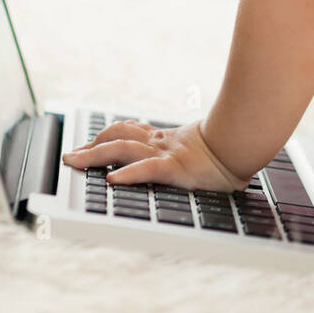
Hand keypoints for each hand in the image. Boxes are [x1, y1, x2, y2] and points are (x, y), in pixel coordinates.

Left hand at [62, 118, 251, 192]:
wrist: (244, 141)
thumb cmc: (228, 147)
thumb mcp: (198, 148)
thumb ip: (185, 151)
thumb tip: (187, 158)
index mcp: (164, 139)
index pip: (127, 130)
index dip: (103, 136)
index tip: (86, 145)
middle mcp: (160, 143)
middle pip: (117, 136)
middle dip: (89, 146)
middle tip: (69, 157)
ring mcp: (166, 154)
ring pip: (122, 149)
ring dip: (95, 156)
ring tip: (75, 164)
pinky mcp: (175, 168)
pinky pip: (146, 169)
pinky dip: (127, 174)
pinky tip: (112, 181)